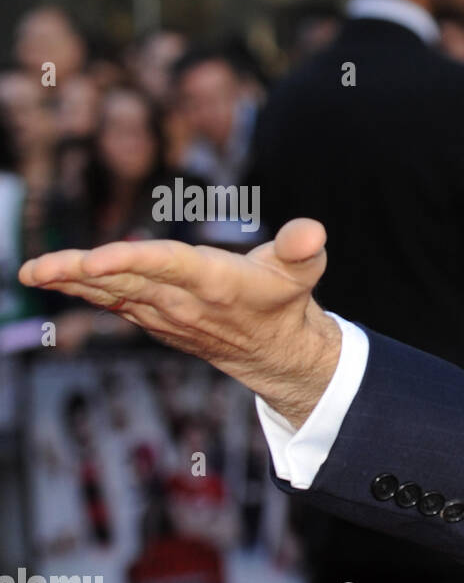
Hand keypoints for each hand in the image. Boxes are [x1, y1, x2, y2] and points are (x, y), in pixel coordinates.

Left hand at [19, 218, 340, 427]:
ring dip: (70, 284)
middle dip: (80, 274)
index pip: (167, 266)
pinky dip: (82, 291)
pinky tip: (53, 279)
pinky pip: (112, 303)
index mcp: (216, 283)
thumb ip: (302, 247)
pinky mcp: (154, 319)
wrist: (277, 353)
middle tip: (37, 269)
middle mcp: (184, 302)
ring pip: (112, 294)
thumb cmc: (286, 299)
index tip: (92, 261)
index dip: (130, 260)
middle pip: (127, 281)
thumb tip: (312, 230)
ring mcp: (166, 314)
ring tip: (31, 273)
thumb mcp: (305, 270)